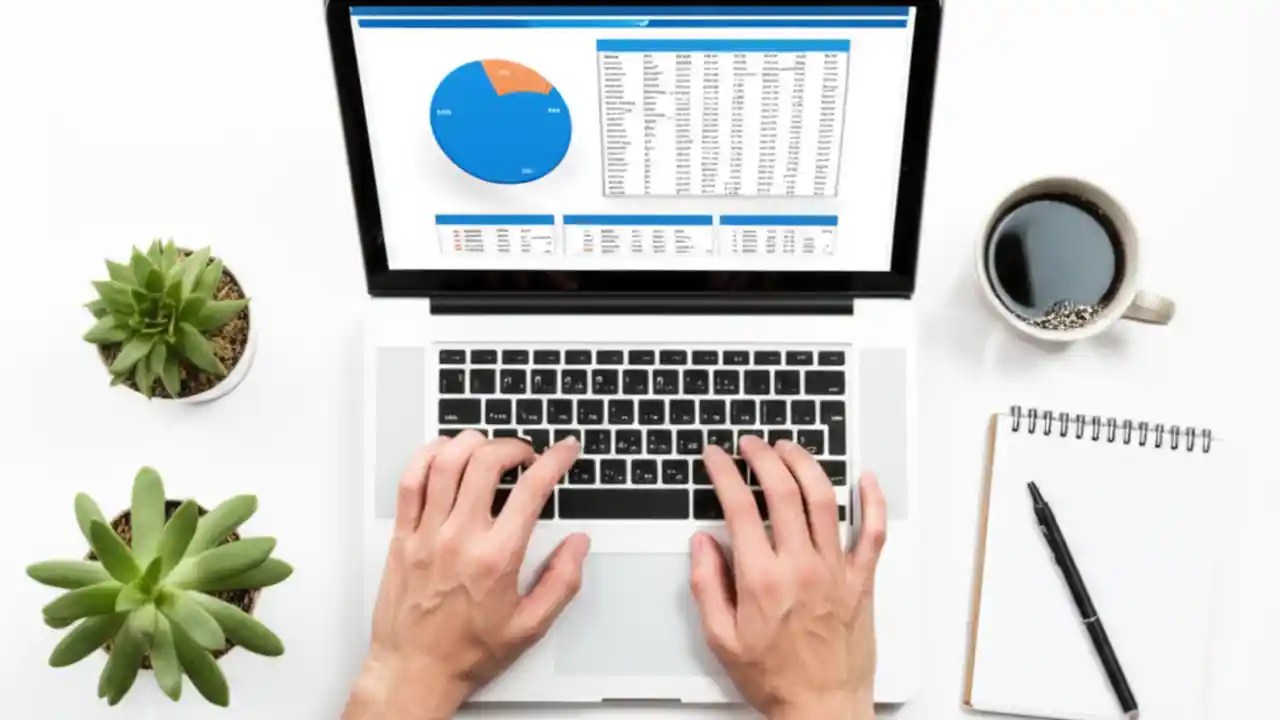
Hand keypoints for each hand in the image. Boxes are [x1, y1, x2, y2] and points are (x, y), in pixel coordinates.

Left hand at [344, 432, 588, 719]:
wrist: (415, 671)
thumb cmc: (466, 652)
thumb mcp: (530, 626)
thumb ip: (562, 581)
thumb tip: (578, 545)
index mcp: (496, 558)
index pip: (531, 490)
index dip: (555, 460)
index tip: (564, 451)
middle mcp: (460, 539)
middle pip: (487, 463)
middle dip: (514, 446)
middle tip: (525, 453)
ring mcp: (426, 534)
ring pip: (446, 462)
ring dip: (472, 443)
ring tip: (487, 447)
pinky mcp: (401, 536)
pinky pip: (410, 481)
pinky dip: (427, 456)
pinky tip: (443, 454)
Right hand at [690, 437, 886, 719]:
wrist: (822, 708)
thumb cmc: (774, 678)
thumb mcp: (721, 638)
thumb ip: (707, 585)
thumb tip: (702, 544)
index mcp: (762, 579)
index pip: (740, 507)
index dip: (724, 472)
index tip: (716, 457)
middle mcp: (801, 567)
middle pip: (783, 490)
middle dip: (762, 456)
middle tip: (750, 444)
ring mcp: (835, 570)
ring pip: (824, 499)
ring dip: (804, 464)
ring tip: (788, 448)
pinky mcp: (861, 580)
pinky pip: (873, 531)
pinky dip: (873, 500)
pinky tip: (866, 479)